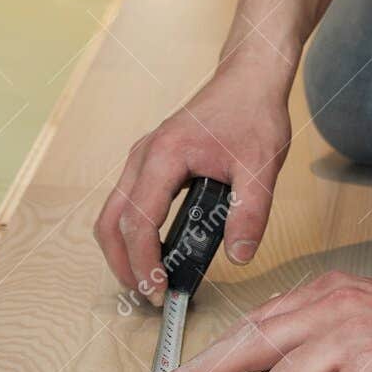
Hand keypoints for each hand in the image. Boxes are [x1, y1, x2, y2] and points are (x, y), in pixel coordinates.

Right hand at [94, 51, 291, 303]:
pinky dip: (132, 231)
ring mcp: (143, 156)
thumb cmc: (253, 113)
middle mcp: (144, 155)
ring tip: (150, 280)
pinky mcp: (151, 159)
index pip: (140, 220)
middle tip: (149, 295)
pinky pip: (128, 201)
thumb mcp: (260, 166)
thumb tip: (239, 257)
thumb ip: (250, 213)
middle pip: (111, 220)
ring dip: (123, 249)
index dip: (144, 261)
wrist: (250, 76)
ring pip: (114, 211)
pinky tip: (157, 250)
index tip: (159, 291)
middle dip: (123, 263)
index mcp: (166, 155)